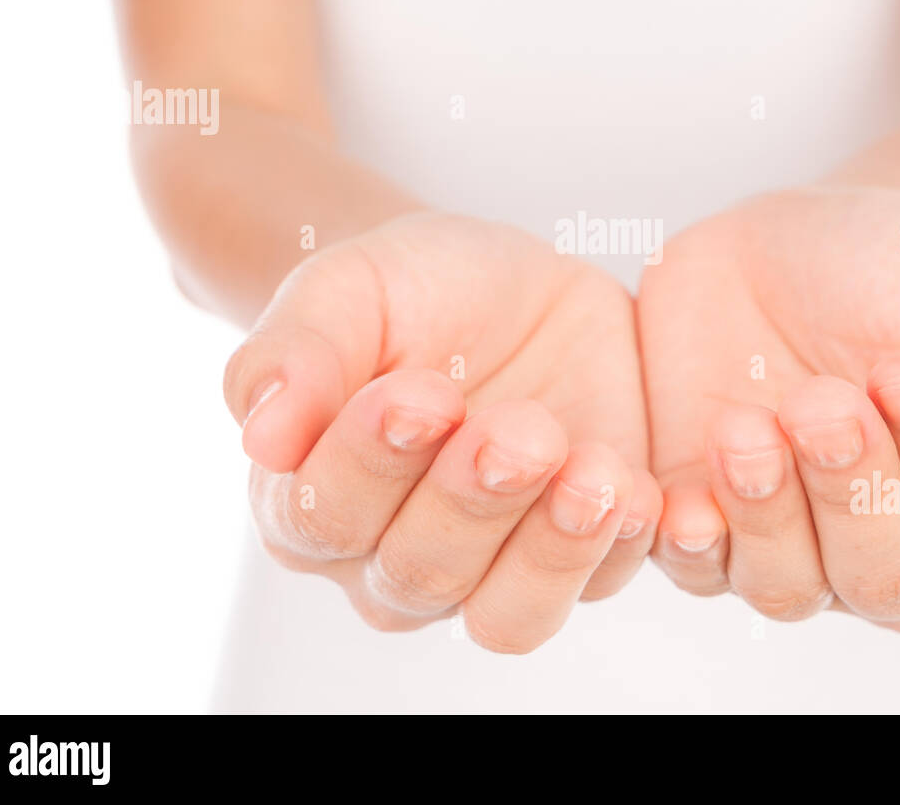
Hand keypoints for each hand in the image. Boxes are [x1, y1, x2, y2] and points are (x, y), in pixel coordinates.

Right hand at [223, 212, 660, 652]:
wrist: (500, 285)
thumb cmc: (405, 292)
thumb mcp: (343, 290)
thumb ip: (295, 352)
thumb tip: (260, 430)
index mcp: (311, 500)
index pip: (326, 516)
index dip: (371, 463)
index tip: (419, 394)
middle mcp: (390, 556)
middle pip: (422, 572)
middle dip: (473, 500)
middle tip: (520, 428)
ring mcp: (489, 565)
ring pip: (510, 612)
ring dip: (554, 551)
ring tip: (593, 475)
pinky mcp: (576, 549)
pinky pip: (599, 582)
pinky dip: (624, 546)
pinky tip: (639, 488)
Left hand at [637, 186, 899, 628]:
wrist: (797, 241)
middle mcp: (888, 546)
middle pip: (887, 580)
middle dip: (857, 493)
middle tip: (828, 402)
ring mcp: (791, 541)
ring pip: (789, 588)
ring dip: (770, 515)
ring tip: (748, 428)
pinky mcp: (705, 519)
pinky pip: (696, 568)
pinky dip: (689, 545)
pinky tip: (686, 505)